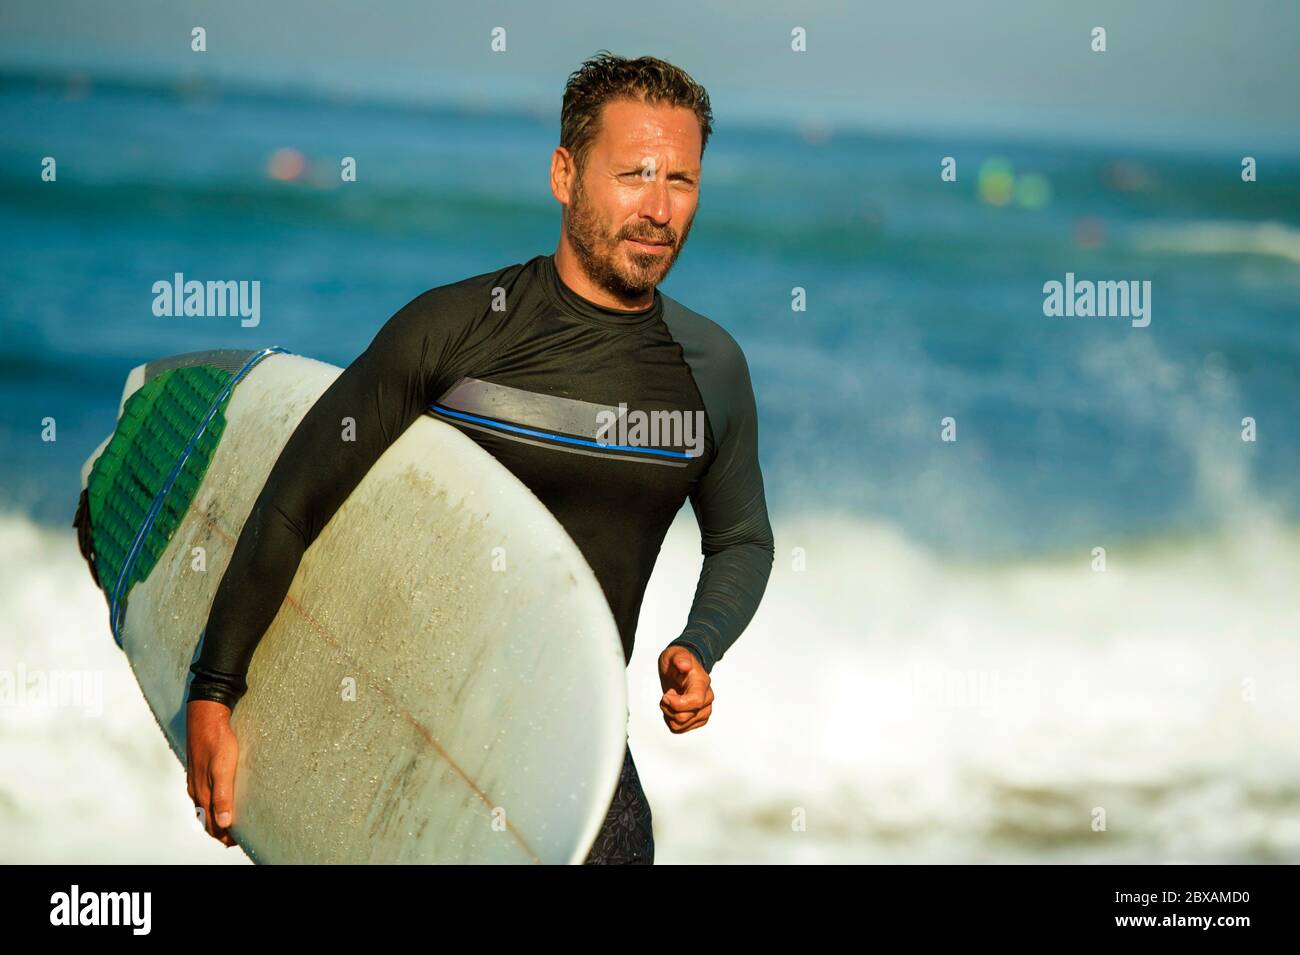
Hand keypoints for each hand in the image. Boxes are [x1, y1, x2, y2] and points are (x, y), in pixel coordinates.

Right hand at [186, 699, 239, 846]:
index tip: (236, 841)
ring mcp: (195, 780)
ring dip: (215, 819)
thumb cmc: (218, 741)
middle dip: (219, 831)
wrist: (205, 717)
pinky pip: (202, 795)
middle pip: (206, 819)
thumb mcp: (224, 769)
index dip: (223, 835)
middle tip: (235, 837)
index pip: (211, 823)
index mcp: (202, 792)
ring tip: (228, 824)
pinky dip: (211, 805)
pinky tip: (218, 801)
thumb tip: (224, 823)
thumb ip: (223, 796)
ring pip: (203, 807)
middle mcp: (196, 790)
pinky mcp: (198, 771)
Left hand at [657, 646, 713, 732]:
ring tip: (670, 700)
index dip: (677, 704)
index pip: (696, 702)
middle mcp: (707, 698)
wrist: (680, 668)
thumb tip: (685, 665)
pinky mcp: (698, 719)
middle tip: (666, 694)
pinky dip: (671, 721)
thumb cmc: (677, 661)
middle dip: (668, 708)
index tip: (666, 695)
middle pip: (686, 717)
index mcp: (702, 683)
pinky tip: (671, 709)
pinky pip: (680, 729)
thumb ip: (680, 658)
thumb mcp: (675, 654)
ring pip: (682, 725)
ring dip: (669, 714)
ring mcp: (704, 710)